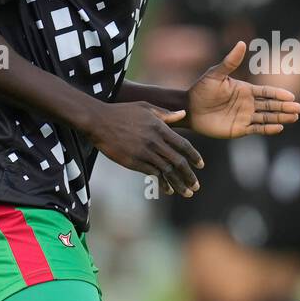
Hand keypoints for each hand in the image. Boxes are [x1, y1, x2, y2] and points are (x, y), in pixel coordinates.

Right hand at [85, 101, 203, 196]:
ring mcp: (144, 153)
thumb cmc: (122, 112)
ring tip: (187, 193)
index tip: (200, 165)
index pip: (183, 145)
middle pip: (178, 162)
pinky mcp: (133, 162)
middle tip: (196, 186)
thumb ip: (165, 114)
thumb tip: (183, 114)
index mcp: (160, 128)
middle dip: (189, 176)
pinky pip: (152, 175)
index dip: (194, 156)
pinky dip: (162, 183)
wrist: (99, 121)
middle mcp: (155, 141)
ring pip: (167, 171)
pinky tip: (167, 190)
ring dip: (178, 184)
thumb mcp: (145, 107)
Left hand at [188, 41, 299, 138]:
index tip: (291, 96)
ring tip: (295, 118)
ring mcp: (245, 117)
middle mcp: (248, 104)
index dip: (279, 94)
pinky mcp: (239, 129)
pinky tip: (279, 128)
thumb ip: (230, 61)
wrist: (189, 109)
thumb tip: (242, 43)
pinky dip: (268, 129)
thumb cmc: (201, 90)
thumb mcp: (216, 74)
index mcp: (245, 90)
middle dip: (285, 107)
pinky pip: (257, 129)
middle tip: (299, 109)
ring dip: (281, 118)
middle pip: (271, 105)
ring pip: (268, 117)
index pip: (267, 92)